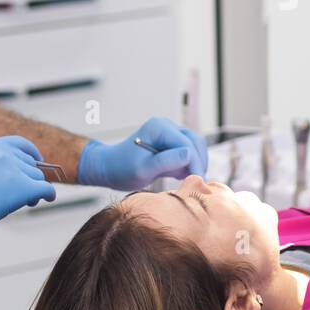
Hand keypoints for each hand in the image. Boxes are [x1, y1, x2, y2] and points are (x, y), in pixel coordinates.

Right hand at [0, 136, 55, 242]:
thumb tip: (11, 177)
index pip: (19, 144)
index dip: (31, 153)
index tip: (36, 160)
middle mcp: (2, 153)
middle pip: (29, 163)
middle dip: (29, 177)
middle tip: (26, 193)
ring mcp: (12, 169)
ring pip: (37, 177)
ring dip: (35, 189)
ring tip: (27, 201)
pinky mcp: (21, 187)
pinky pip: (45, 188)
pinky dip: (48, 194)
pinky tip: (45, 199)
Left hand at [77, 117, 208, 190]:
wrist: (110, 169)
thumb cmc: (122, 169)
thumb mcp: (143, 169)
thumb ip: (166, 161)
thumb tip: (190, 155)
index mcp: (159, 128)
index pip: (186, 144)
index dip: (195, 163)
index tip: (198, 182)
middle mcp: (166, 126)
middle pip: (195, 141)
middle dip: (198, 162)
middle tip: (198, 183)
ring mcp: (169, 133)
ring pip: (195, 145)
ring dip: (196, 162)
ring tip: (189, 180)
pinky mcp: (170, 143)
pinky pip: (188, 151)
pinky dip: (189, 163)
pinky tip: (181, 176)